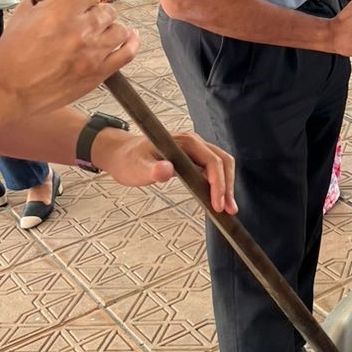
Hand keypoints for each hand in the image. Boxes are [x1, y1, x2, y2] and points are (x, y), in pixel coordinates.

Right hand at [0, 0, 138, 114]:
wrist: (10, 90)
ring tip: (98, 33)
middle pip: (107, 10)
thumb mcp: (23, 16)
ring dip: (110, 28)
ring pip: (120, 29)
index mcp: (62, 12)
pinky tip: (130, 37)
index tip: (81, 0)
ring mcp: (93, 53)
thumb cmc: (12, 56)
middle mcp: (82, 31)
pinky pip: (128, 53)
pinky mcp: (99, 73)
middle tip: (84, 21)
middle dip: (95, 13)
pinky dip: (132, 43)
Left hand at [92, 128, 236, 212]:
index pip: (212, 161)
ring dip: (226, 186)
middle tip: (228, 210)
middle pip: (222, 162)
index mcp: (185, 141)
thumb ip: (152, 169)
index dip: (218, 183)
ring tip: (228, 208)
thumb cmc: (129, 158)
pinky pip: (212, 170)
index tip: (217, 204)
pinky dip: (218, 185)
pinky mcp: (193, 159)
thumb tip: (167, 170)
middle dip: (227, 186)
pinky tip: (218, 200)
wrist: (122, 154)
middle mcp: (194, 143)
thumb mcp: (137, 166)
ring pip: (221, 166)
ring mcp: (195, 151)